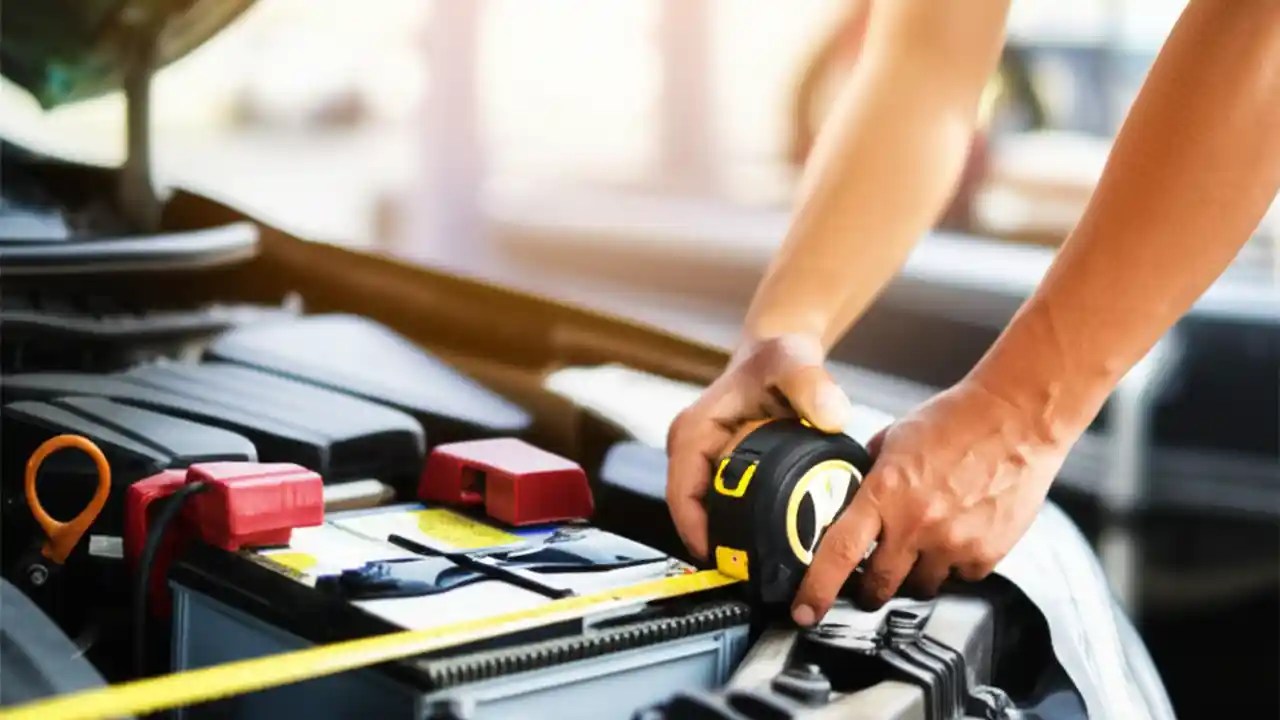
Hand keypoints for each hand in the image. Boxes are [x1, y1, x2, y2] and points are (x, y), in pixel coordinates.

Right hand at [666, 334, 854, 560]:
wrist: (777, 353)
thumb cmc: (778, 358)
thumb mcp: (795, 364)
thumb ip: (814, 387)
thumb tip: (831, 417)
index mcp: (694, 431)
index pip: (682, 495)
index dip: (697, 533)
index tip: (724, 560)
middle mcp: (690, 449)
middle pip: (691, 513)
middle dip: (717, 546)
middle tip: (753, 575)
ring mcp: (702, 462)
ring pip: (705, 514)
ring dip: (727, 540)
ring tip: (763, 567)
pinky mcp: (717, 469)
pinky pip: (720, 506)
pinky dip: (739, 525)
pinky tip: (769, 542)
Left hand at [790, 376, 1071, 626]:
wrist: (1018, 418)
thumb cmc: (958, 419)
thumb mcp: (896, 437)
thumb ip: (872, 470)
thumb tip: (854, 489)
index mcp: (885, 493)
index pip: (838, 552)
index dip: (817, 589)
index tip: (804, 612)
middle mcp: (916, 524)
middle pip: (879, 585)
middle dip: (870, 590)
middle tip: (871, 581)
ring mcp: (953, 543)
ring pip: (922, 586)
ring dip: (916, 574)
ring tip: (926, 542)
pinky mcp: (987, 552)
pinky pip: (962, 576)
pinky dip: (956, 564)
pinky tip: (960, 534)